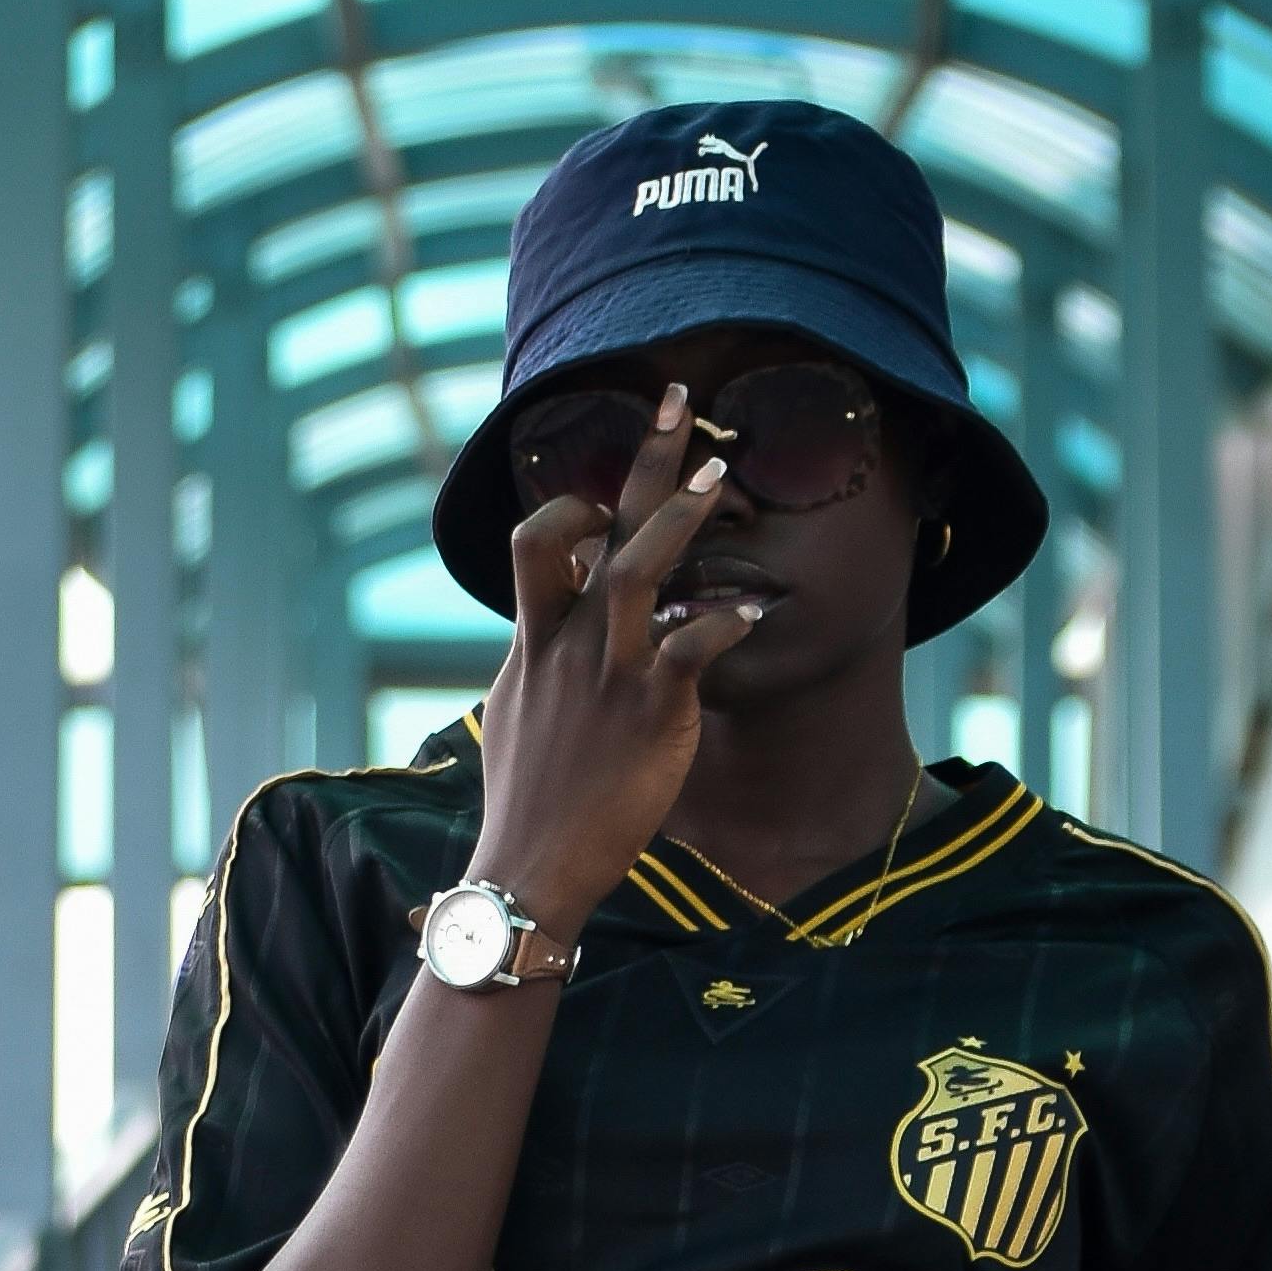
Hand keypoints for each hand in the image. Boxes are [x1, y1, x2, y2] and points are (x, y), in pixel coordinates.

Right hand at [472, 390, 768, 938]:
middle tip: (680, 399)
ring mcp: (606, 672)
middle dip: (637, 459)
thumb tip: (538, 651)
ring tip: (720, 474)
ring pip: (635, 567)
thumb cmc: (527, 809)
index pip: (539, 542)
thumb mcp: (516, 722)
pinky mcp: (649, 712)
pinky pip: (692, 647)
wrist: (527, 871)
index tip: (604, 494)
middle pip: (591, 525)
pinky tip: (755, 611)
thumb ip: (536, 674)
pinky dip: (724, 623)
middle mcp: (566, 643)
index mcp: (532, 642)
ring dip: (679, 515)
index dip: (571, 505)